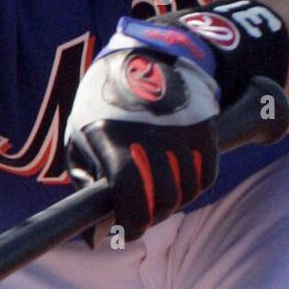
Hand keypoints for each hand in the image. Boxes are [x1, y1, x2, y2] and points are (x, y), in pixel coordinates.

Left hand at [64, 19, 221, 246]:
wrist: (145, 55)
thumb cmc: (104, 103)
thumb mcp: (80, 135)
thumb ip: (85, 181)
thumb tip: (96, 232)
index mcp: (112, 137)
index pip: (131, 197)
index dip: (131, 225)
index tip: (126, 232)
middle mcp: (150, 133)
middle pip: (166, 199)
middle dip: (154, 216)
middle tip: (144, 215)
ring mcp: (181, 129)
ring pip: (189, 190)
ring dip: (176, 201)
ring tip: (161, 193)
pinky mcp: (205, 126)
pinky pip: (208, 174)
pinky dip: (196, 183)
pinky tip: (181, 177)